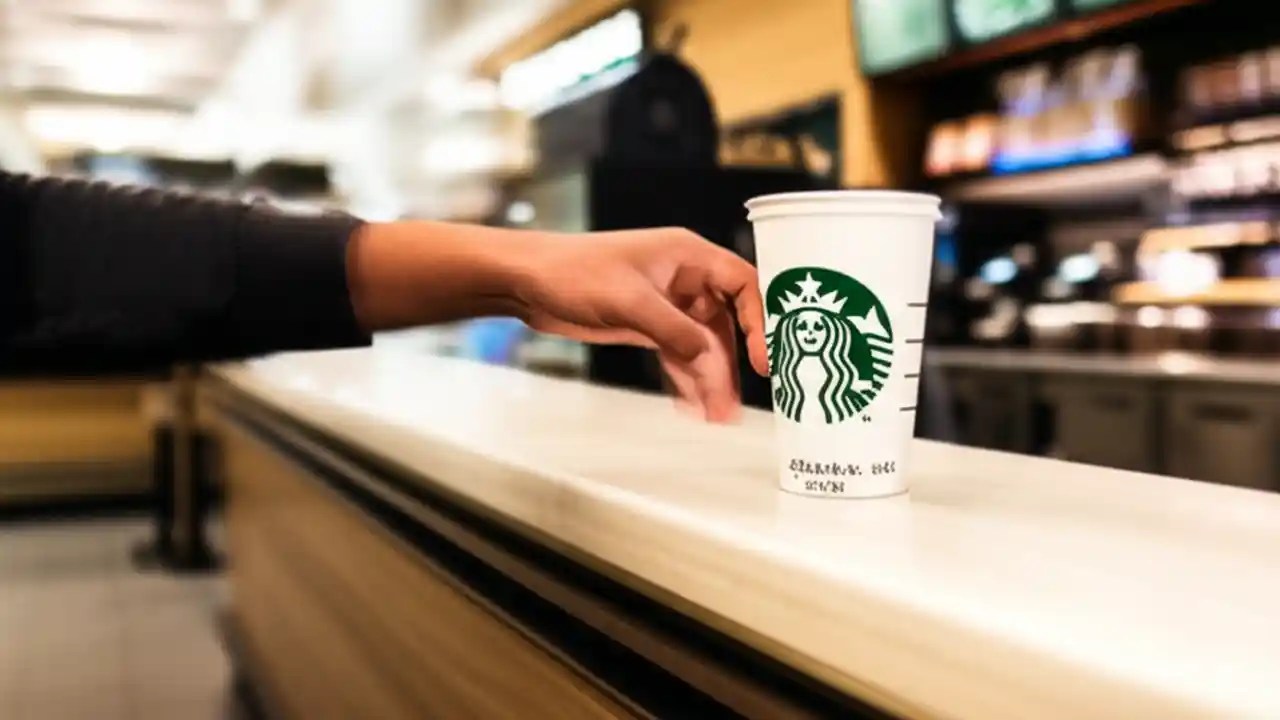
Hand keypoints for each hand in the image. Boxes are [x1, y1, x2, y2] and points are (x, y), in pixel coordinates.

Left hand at [511, 228, 767, 421]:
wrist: (527, 282)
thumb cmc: (575, 272)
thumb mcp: (630, 301)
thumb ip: (674, 330)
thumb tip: (708, 357)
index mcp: (688, 256)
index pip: (742, 285)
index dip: (759, 321)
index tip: (761, 359)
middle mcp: (683, 279)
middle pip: (725, 324)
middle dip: (729, 365)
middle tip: (732, 405)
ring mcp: (666, 304)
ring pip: (701, 345)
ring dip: (709, 380)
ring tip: (717, 418)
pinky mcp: (647, 325)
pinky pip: (678, 355)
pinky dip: (686, 380)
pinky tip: (693, 407)